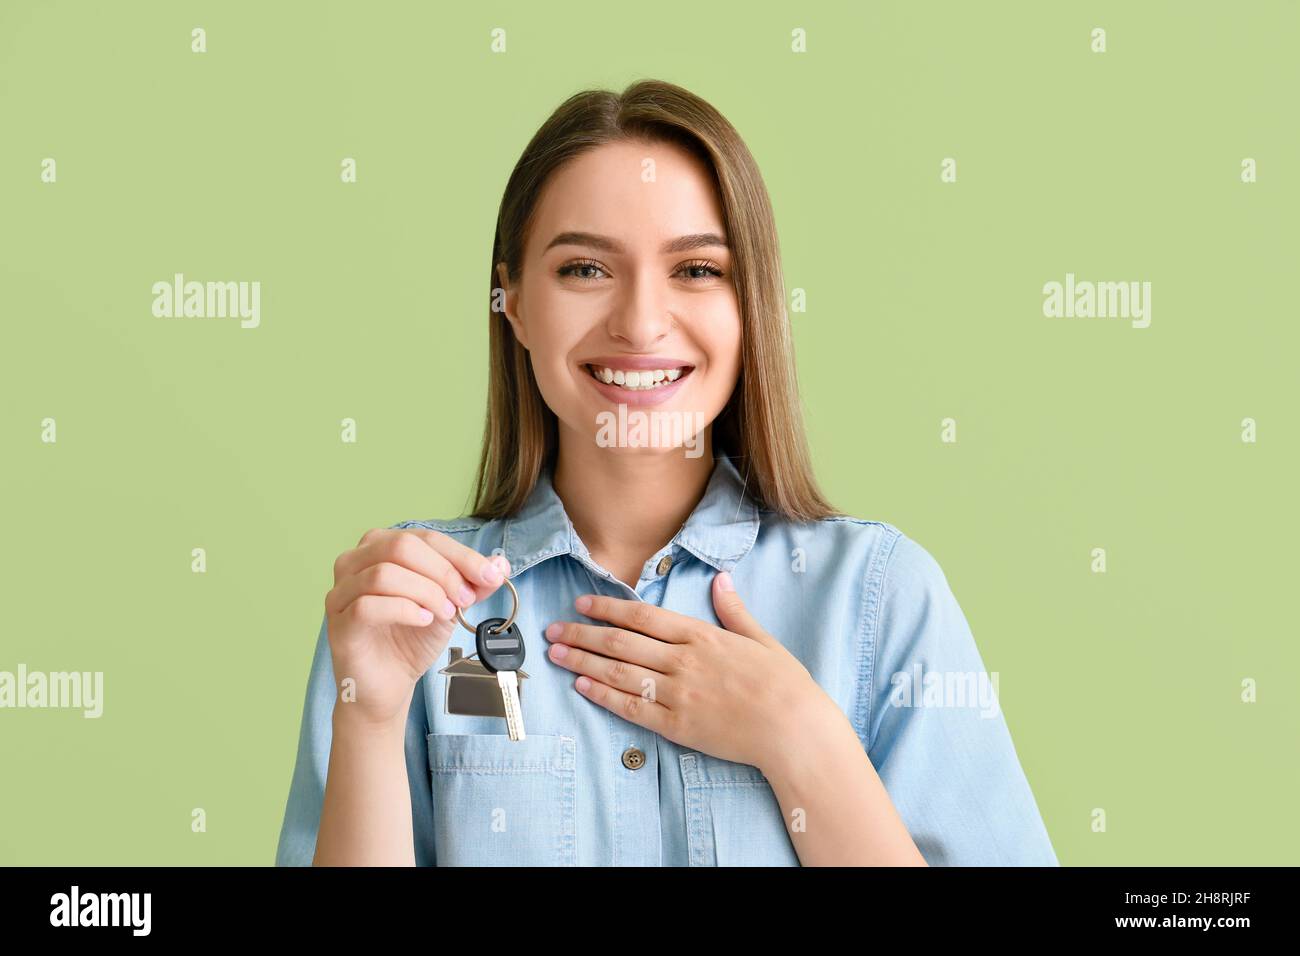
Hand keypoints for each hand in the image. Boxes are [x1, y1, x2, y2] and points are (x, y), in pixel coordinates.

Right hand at [324, 528, 510, 727]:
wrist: (390, 684)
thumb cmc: (412, 638)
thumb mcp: (449, 605)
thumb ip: (472, 584)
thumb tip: (500, 564)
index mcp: (382, 546)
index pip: (426, 538)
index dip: (462, 555)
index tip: (489, 576)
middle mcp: (355, 562)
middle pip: (402, 546)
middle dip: (443, 572)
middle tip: (464, 599)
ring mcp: (341, 591)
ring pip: (384, 573)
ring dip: (425, 592)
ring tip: (445, 613)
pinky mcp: (338, 621)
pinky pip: (367, 606)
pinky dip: (404, 610)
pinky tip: (423, 621)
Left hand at [544, 570, 838, 772]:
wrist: (794, 730)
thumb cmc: (784, 684)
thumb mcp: (761, 638)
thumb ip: (733, 610)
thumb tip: (720, 579)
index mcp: (702, 636)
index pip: (643, 617)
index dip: (608, 609)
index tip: (582, 603)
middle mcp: (684, 661)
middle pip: (621, 643)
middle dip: (582, 635)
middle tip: (553, 630)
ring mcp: (678, 694)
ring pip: (619, 673)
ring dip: (583, 662)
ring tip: (556, 654)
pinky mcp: (677, 726)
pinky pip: (631, 708)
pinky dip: (603, 696)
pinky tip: (581, 687)